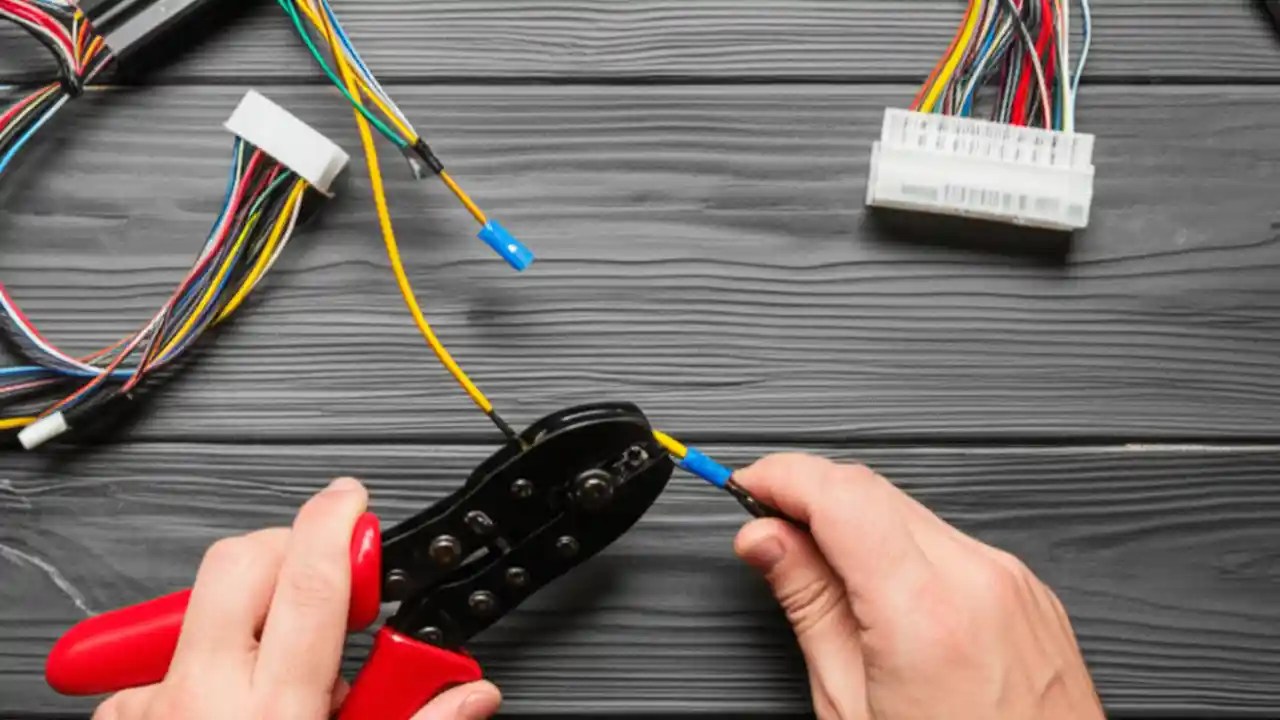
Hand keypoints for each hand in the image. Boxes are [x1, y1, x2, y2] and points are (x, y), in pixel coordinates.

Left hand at [93, 477, 501, 719]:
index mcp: (272, 713)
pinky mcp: (125, 719)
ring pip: (204, 609)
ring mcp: (155, 706)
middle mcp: (202, 698)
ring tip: (286, 671)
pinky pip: (168, 662)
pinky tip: (235, 710)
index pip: (309, 579)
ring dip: (253, 614)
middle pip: (242, 564)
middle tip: (333, 584)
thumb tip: (473, 693)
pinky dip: (209, 667)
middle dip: (290, 549)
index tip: (352, 501)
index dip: (335, 520)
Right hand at [733, 454, 1103, 719]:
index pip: (840, 494)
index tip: (748, 485)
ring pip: (910, 511)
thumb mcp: (850, 707)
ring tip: (820, 567)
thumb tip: (766, 540)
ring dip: (855, 521)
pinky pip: (950, 542)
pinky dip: (902, 548)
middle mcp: (978, 580)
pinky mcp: (1029, 593)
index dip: (781, 476)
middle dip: (810, 494)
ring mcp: (1012, 583)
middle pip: (872, 491)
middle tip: (767, 527)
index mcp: (926, 612)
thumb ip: (808, 606)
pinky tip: (878, 587)